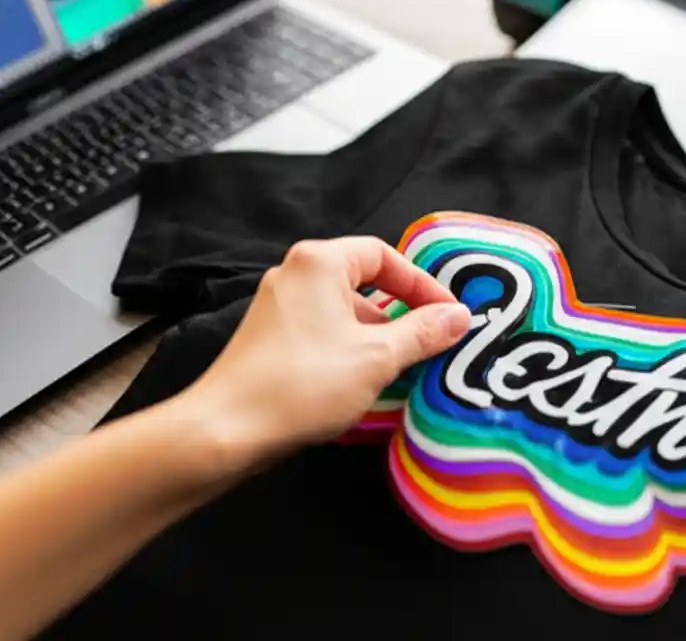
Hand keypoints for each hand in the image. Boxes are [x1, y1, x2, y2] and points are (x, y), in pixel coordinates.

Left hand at [174, 237, 470, 471]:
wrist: (225, 430)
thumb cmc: (303, 384)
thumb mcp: (377, 358)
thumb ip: (423, 333)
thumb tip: (459, 317)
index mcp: (319, 262)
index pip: (384, 255)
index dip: (421, 284)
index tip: (448, 315)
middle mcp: (295, 274)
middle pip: (364, 280)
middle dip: (401, 312)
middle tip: (431, 341)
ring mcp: (278, 306)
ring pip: (344, 310)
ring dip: (377, 335)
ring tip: (403, 369)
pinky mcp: (270, 338)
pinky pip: (323, 330)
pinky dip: (351, 348)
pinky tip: (365, 382)